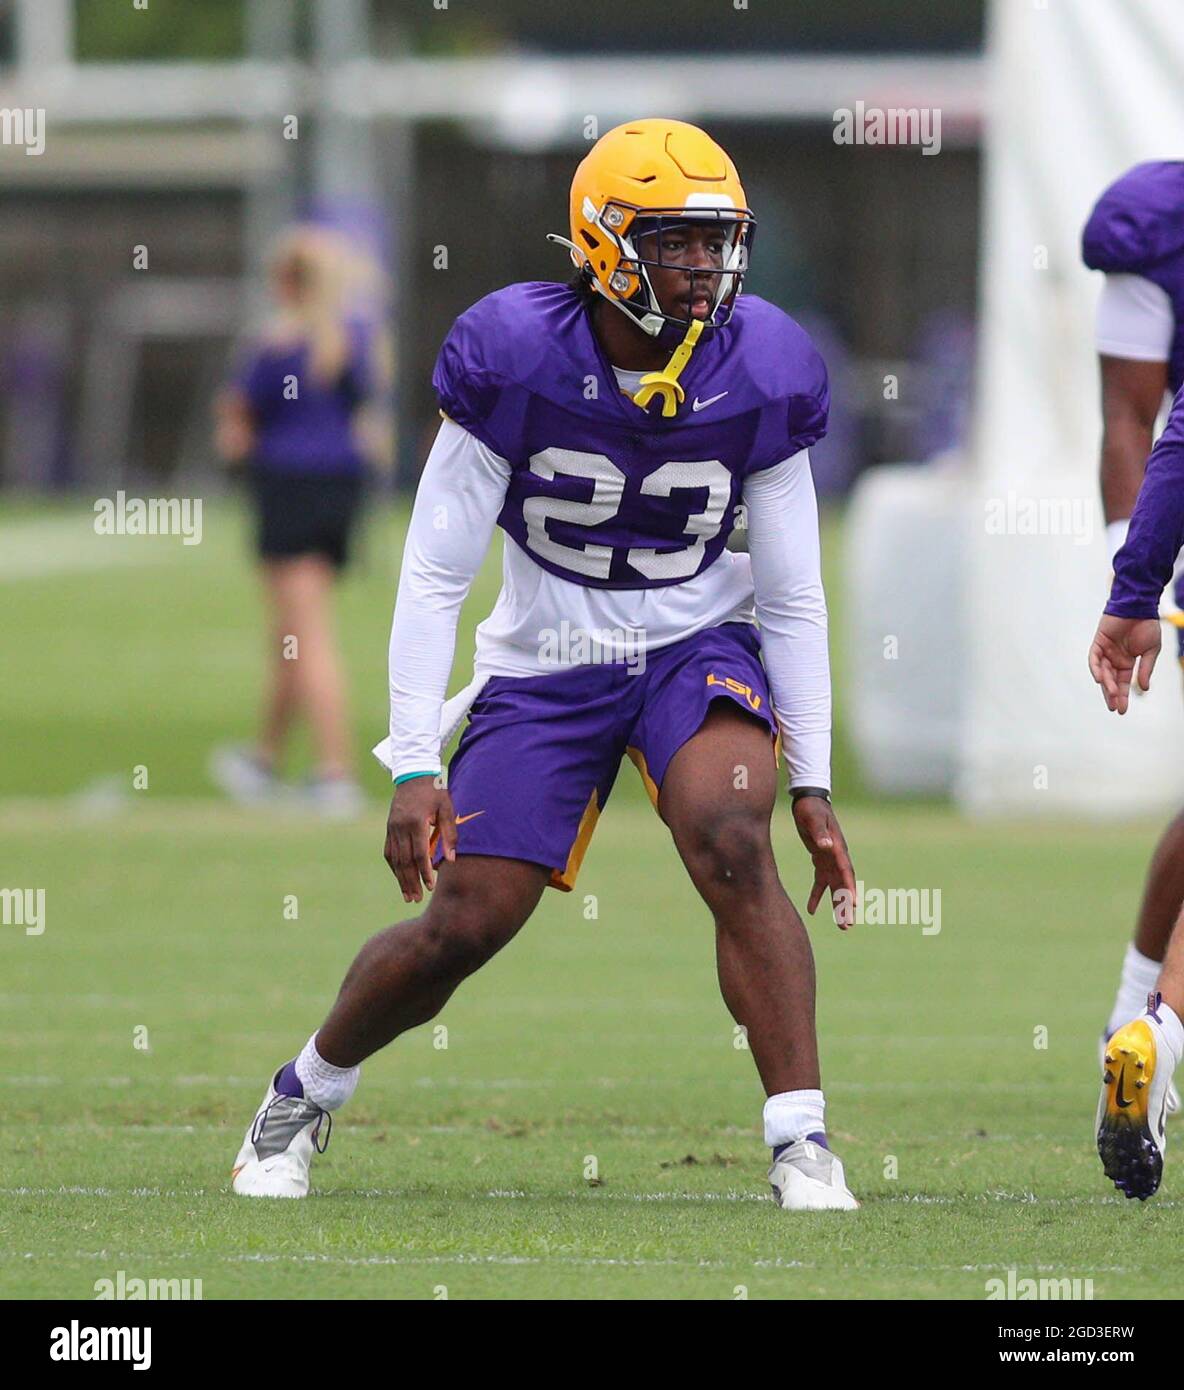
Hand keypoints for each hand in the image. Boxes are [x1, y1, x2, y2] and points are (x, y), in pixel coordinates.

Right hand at [384, 777, 456, 902]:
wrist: (413, 773)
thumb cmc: (435, 791)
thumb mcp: (447, 809)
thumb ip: (449, 834)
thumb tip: (451, 860)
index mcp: (416, 822)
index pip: (419, 853)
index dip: (424, 872)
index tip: (430, 886)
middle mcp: (400, 826)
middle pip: (404, 861)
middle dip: (410, 882)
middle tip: (415, 899)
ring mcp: (392, 827)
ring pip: (394, 859)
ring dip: (400, 878)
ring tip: (407, 895)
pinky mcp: (389, 827)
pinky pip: (388, 851)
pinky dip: (394, 866)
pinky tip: (399, 877)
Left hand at [792, 796, 856, 928]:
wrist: (808, 800)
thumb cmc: (811, 808)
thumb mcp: (812, 819)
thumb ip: (819, 833)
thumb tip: (826, 846)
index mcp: (838, 848)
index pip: (846, 871)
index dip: (849, 888)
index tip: (852, 904)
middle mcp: (837, 856)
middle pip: (844, 884)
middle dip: (846, 905)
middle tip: (848, 925)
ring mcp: (830, 859)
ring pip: (835, 887)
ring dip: (838, 905)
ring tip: (842, 926)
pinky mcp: (820, 860)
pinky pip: (820, 882)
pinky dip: (817, 896)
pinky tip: (812, 910)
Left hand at [1088, 614, 1161, 713]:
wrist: (1140, 606)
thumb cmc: (1147, 626)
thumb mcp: (1151, 651)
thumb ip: (1145, 669)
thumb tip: (1144, 688)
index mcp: (1126, 662)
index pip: (1122, 683)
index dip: (1122, 696)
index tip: (1122, 711)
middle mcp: (1114, 659)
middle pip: (1110, 681)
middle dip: (1112, 695)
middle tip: (1115, 708)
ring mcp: (1105, 651)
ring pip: (1103, 672)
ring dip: (1107, 684)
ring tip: (1113, 695)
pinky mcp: (1098, 642)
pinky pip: (1094, 658)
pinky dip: (1095, 668)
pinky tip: (1099, 679)